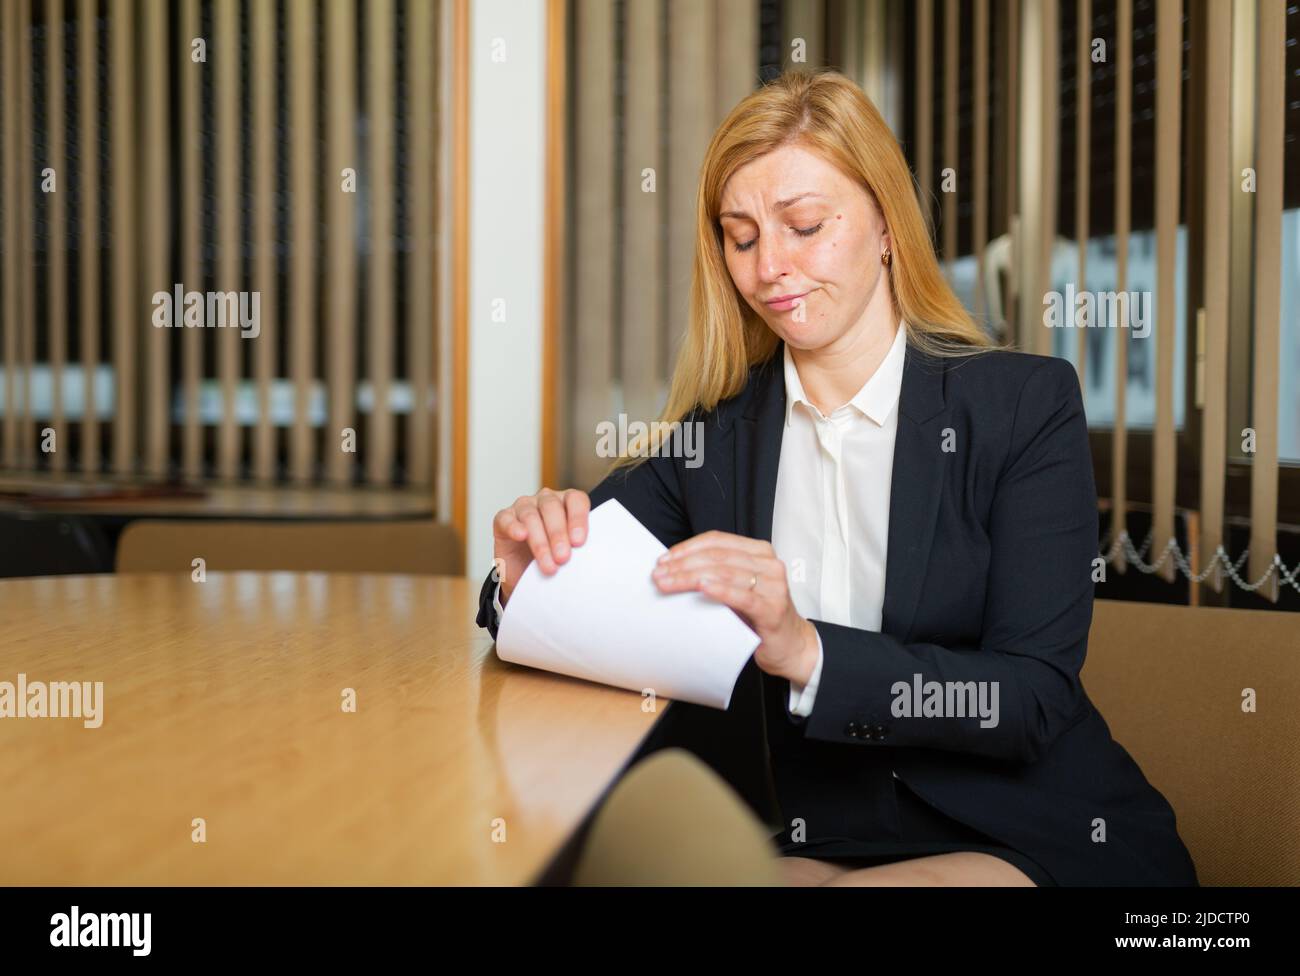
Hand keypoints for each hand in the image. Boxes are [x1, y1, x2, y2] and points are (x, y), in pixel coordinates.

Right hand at [492, 488, 590, 605]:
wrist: (526, 577)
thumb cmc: (554, 560)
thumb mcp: (572, 554)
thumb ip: (579, 549)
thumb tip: (588, 557)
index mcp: (567, 503)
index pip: (576, 500)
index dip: (578, 519)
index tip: (579, 542)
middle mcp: (546, 501)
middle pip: (552, 507)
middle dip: (558, 534)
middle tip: (563, 558)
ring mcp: (523, 507)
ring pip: (531, 515)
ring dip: (540, 541)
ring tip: (547, 565)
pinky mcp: (503, 518)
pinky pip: (506, 518)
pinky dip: (514, 527)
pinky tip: (521, 536)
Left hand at [651, 530, 818, 684]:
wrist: (790, 647)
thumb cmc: (759, 617)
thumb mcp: (737, 589)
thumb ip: (716, 575)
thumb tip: (673, 569)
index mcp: (759, 552)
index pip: (718, 541)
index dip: (687, 548)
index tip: (664, 559)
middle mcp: (769, 564)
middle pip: (718, 557)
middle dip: (683, 564)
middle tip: (659, 574)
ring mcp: (774, 586)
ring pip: (725, 573)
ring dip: (691, 577)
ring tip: (668, 583)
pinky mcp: (773, 609)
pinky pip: (742, 596)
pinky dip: (720, 590)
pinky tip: (702, 588)